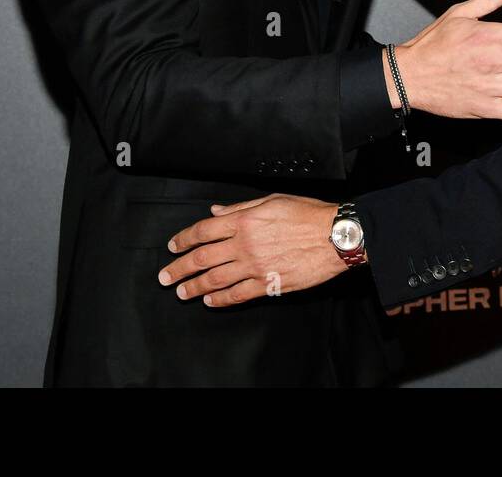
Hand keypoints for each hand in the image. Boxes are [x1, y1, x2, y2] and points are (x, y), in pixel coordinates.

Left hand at [157, 195, 346, 306]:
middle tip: (165, 277)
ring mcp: (255, 266)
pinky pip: (237, 295)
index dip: (184, 239)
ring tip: (182, 291)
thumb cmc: (309, 215)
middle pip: (202, 258)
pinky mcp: (268, 284)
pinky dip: (220, 299)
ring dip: (193, 287)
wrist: (335, 236)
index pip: (203, 231)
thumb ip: (240, 208)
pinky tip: (210, 301)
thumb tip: (216, 212)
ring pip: (214, 280)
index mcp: (244, 221)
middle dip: (179, 268)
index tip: (173, 246)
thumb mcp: (272, 200)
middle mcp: (245, 244)